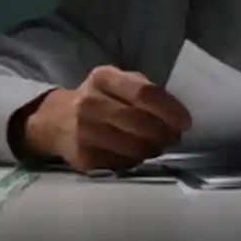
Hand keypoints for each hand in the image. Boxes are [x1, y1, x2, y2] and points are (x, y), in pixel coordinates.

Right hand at [21, 65, 192, 172]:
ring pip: (133, 146)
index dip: (170, 109)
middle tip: (173, 138)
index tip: (185, 122)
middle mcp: (91, 102)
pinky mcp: (84, 157)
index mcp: (103, 78)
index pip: (145, 93)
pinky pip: (122, 162)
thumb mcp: (117, 83)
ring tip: (158, 146)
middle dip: (164, 133)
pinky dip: (136, 160)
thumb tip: (176, 116)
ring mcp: (85, 131)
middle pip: (140, 121)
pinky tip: (138, 154)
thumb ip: (145, 92)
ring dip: (153, 149)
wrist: (55, 120)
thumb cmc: (98, 99)